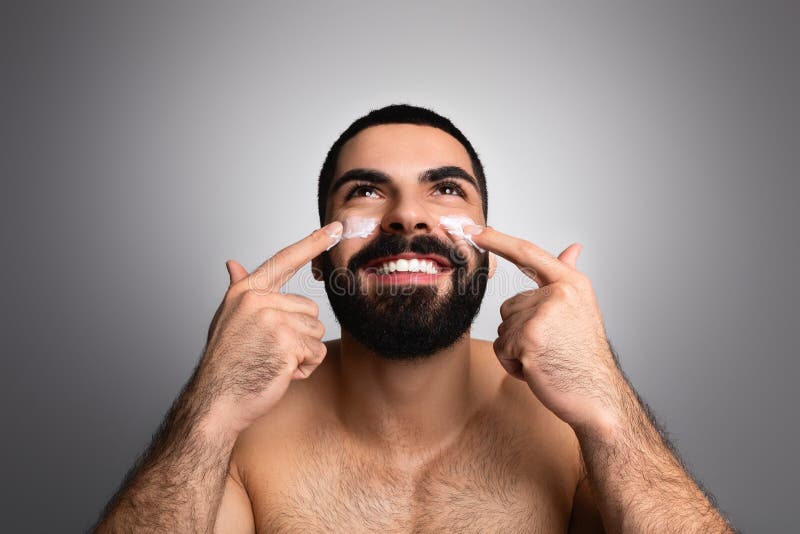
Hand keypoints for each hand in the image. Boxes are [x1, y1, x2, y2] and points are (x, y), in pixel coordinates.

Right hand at [196, 221, 342, 434]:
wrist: (216, 400)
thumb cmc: (226, 363)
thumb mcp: (228, 319)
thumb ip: (239, 290)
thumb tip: (233, 264)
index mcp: (246, 292)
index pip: (284, 260)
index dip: (312, 243)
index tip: (334, 229)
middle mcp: (259, 300)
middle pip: (310, 308)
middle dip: (300, 335)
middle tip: (271, 352)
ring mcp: (273, 319)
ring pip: (315, 330)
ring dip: (303, 353)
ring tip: (274, 362)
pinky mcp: (286, 342)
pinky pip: (316, 351)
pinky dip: (305, 368)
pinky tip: (280, 373)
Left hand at [467, 226, 625, 431]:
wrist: (597, 397)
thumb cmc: (583, 356)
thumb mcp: (580, 309)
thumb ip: (566, 276)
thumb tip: (572, 248)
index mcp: (571, 283)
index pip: (528, 253)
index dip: (498, 240)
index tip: (474, 230)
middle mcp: (558, 294)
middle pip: (509, 305)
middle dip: (520, 331)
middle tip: (550, 348)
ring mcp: (542, 315)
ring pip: (503, 328)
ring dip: (516, 349)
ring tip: (546, 359)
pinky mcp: (528, 339)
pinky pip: (501, 348)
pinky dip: (513, 365)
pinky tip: (537, 370)